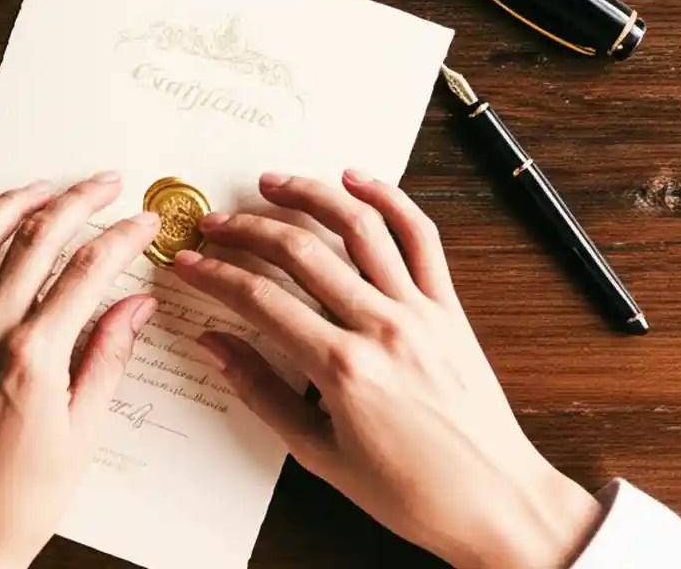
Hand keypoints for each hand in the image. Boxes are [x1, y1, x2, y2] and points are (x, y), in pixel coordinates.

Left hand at [0, 172, 158, 568]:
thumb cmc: (21, 497)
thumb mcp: (84, 429)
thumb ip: (109, 354)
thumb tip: (137, 302)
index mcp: (32, 355)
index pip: (88, 269)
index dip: (123, 236)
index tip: (145, 223)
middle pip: (36, 237)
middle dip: (79, 200)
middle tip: (107, 184)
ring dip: (17, 202)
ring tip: (48, 188)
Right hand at [175, 170, 604, 568]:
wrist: (493, 501)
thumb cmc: (409, 491)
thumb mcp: (318, 454)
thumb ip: (261, 392)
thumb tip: (215, 345)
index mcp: (343, 370)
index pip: (260, 301)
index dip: (214, 276)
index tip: (188, 265)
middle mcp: (381, 329)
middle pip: (299, 254)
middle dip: (246, 231)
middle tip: (214, 225)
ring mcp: (420, 311)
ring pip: (359, 228)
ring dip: (310, 196)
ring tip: (272, 183)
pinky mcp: (449, 307)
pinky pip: (421, 237)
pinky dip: (390, 200)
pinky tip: (357, 180)